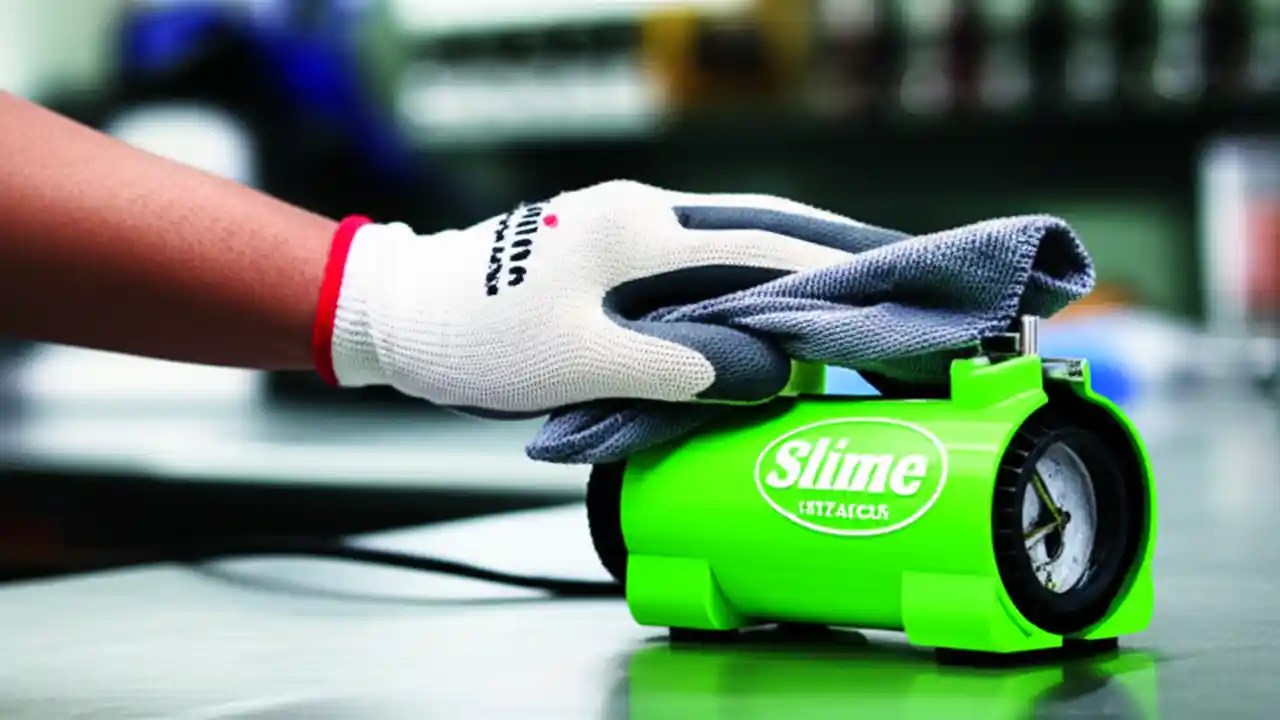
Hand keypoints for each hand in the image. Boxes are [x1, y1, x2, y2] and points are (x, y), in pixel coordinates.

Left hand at [312, 180, 895, 413]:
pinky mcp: (598, 249)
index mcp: (637, 231)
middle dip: (819, 246)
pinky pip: (686, 260)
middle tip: (882, 268)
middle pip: (751, 224)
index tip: (887, 278)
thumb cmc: (480, 338)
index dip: (828, 267)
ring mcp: (615, 226)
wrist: (400, 316)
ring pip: (719, 239)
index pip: (758, 243)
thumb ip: (677, 367)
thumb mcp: (581, 362)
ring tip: (834, 290)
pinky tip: (751, 307)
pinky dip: (730, 280)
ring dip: (776, 262)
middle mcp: (636, 214)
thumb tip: (762, 372)